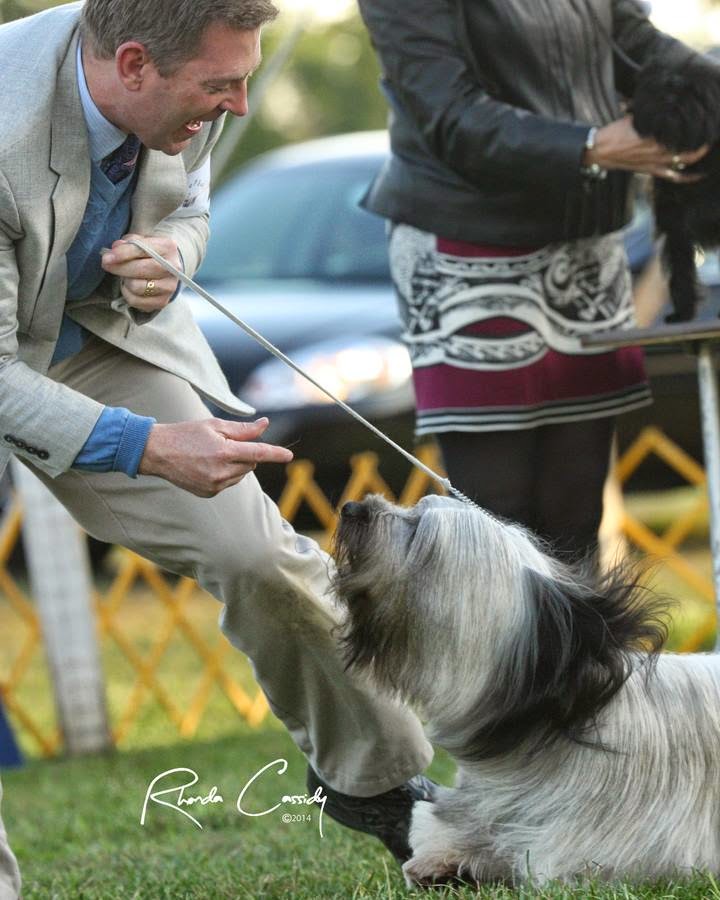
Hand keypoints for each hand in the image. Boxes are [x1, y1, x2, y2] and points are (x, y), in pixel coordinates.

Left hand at [101, 233, 181, 311]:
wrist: (167, 270)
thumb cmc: (149, 254)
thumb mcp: (141, 241)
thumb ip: (128, 243)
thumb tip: (114, 249)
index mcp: (167, 248)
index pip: (142, 250)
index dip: (123, 254)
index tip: (107, 257)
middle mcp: (172, 268)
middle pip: (140, 269)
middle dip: (119, 268)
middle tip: (107, 265)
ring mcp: (169, 287)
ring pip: (136, 286)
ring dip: (125, 282)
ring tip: (125, 276)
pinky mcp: (162, 301)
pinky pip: (135, 300)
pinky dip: (127, 294)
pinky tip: (129, 287)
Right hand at [138, 417, 293, 496]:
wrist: (158, 452)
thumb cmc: (187, 434)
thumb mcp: (215, 425)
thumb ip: (243, 429)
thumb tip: (265, 425)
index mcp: (223, 452)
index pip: (257, 453)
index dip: (275, 454)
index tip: (289, 456)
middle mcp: (221, 472)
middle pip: (250, 463)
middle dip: (245, 454)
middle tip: (225, 444)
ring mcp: (214, 486)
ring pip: (241, 474)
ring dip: (236, 465)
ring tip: (212, 455)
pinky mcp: (209, 493)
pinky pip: (228, 483)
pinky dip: (225, 474)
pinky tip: (206, 466)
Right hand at [586, 116, 709, 182]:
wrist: (600, 151)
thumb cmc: (614, 133)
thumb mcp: (633, 116)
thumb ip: (649, 111)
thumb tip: (660, 101)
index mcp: (655, 134)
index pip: (682, 128)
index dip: (695, 124)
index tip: (702, 116)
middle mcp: (659, 150)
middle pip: (689, 145)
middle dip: (702, 139)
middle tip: (708, 130)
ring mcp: (656, 162)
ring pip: (686, 160)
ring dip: (698, 154)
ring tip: (707, 146)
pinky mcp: (652, 170)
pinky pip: (674, 176)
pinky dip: (688, 177)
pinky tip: (698, 175)